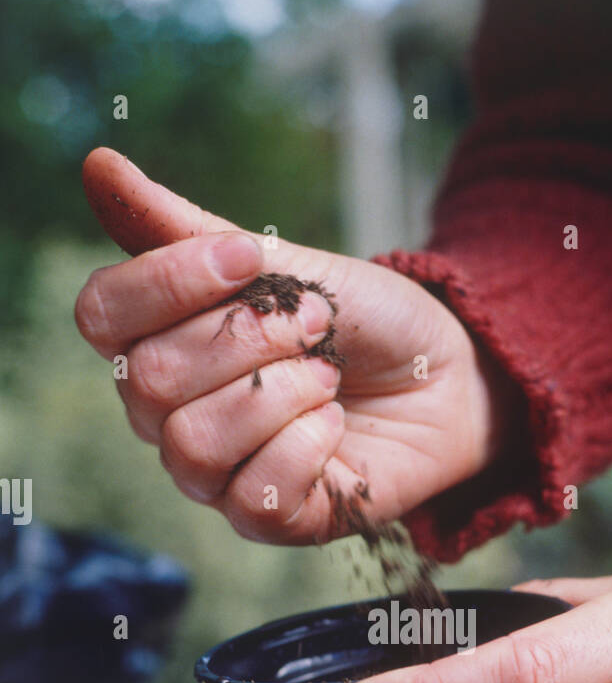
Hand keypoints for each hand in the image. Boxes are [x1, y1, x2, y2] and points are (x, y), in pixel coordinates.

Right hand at [74, 148, 510, 542]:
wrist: (444, 379)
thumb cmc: (361, 322)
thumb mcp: (285, 263)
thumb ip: (189, 229)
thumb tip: (96, 164)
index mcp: (159, 341)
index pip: (102, 315)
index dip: (166, 282)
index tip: (247, 256)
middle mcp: (169, 414)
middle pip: (151, 379)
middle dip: (248, 338)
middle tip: (316, 326)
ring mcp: (214, 473)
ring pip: (194, 443)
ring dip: (278, 395)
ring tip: (327, 375)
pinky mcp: (265, 519)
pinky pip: (251, 497)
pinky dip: (306, 447)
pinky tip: (335, 426)